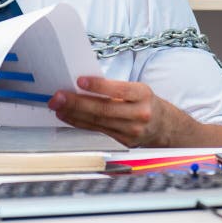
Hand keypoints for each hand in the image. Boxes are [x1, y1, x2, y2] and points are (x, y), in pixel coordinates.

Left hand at [48, 77, 167, 147]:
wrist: (164, 125)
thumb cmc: (144, 102)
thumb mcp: (137, 88)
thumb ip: (114, 88)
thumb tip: (82, 84)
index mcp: (143, 95)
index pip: (119, 90)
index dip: (98, 86)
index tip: (80, 80)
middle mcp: (139, 114)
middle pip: (104, 109)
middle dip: (77, 103)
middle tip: (58, 97)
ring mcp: (132, 131)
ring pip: (98, 121)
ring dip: (73, 114)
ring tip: (57, 106)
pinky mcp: (123, 142)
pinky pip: (97, 130)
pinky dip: (79, 123)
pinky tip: (67, 116)